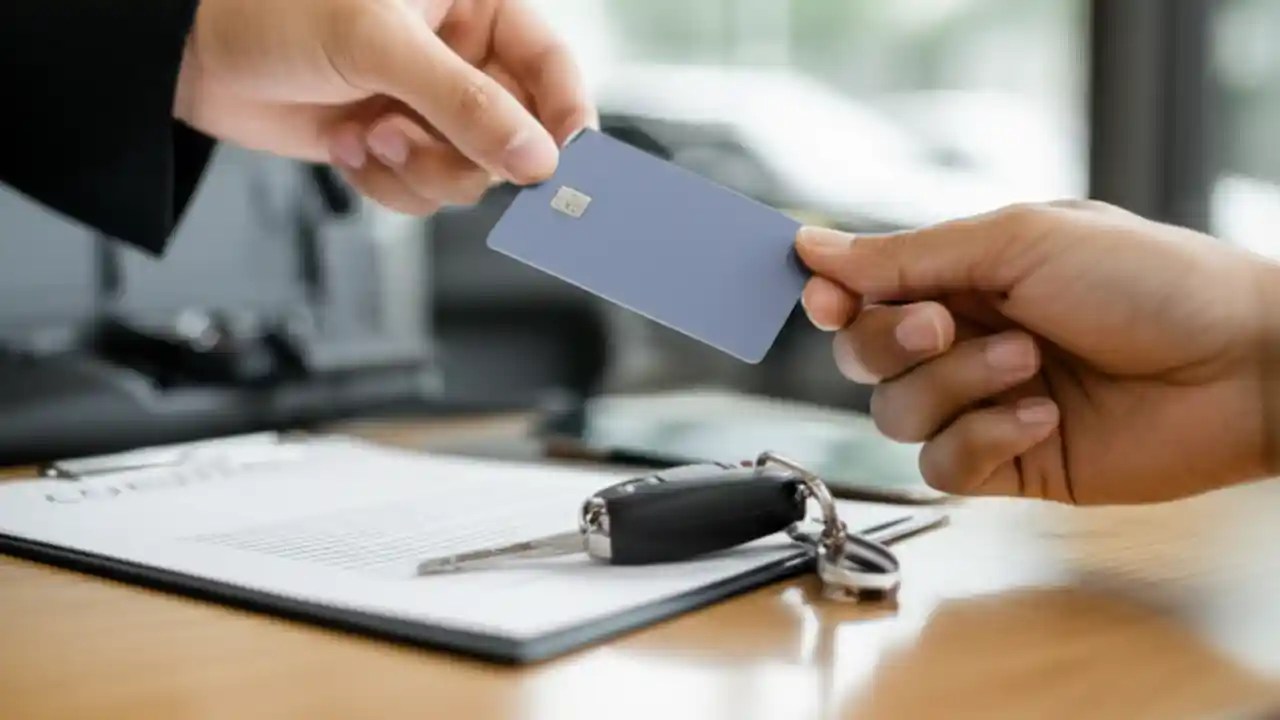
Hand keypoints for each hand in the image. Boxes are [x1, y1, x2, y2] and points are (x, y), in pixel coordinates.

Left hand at [174, 0, 593, 214]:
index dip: (565, 117)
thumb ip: (466, 104)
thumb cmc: (274, 10)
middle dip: (471, 153)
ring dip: (422, 169)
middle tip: (433, 145)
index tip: (564, 162)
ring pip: (471, 174)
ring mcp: (428, 108)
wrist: (194, 56)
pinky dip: (388, 183)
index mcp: (474, 7)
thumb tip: (534, 155)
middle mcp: (459, 60)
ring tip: (373, 133)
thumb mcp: (382, 47)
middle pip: (516, 135)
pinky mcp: (396, 146)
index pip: (551, 66)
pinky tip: (349, 144)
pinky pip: (425, 193)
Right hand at [796, 201, 1279, 504]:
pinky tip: (1042, 416)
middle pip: (863, 356)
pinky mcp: (1009, 464)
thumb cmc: (1150, 280)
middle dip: (893, 342)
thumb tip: (814, 248)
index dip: (830, 298)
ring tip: (1031, 364)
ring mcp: (984, 403)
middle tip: (948, 325)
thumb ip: (909, 255)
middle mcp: (964, 339)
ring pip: (896, 414)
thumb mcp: (1020, 241)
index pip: (861, 292)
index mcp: (963, 276)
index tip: (822, 300)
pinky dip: (983, 439)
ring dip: (957, 386)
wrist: (1241, 365)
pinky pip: (942, 467)